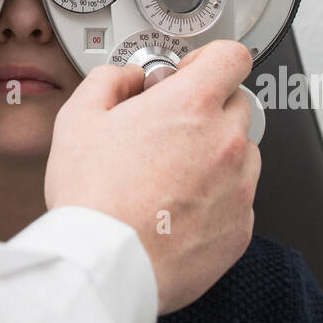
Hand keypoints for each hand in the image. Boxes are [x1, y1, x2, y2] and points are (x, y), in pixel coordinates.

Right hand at [44, 41, 258, 314]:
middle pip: (237, 103)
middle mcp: (225, 142)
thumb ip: (109, 79)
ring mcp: (239, 187)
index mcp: (192, 105)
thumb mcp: (79, 117)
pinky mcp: (240, 228)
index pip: (232, 56)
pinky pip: (239, 197)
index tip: (190, 74)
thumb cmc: (92, 197)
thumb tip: (127, 77)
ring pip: (243, 152)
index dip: (209, 59)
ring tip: (171, 174)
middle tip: (169, 128)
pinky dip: (217, 197)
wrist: (106, 265)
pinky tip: (178, 207)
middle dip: (207, 109)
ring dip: (216, 153)